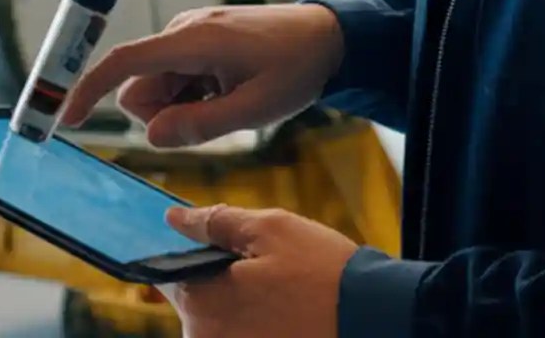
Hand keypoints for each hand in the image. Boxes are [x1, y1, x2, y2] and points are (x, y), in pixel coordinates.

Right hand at [61, 4, 343, 146]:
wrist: (327, 36)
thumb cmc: (295, 68)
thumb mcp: (255, 109)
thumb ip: (200, 125)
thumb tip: (151, 136)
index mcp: (193, 41)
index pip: (124, 63)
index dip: (89, 89)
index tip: (67, 118)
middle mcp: (182, 30)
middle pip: (140, 87)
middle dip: (163, 114)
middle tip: (216, 116)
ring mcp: (188, 33)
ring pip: (157, 86)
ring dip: (181, 106)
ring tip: (228, 101)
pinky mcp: (195, 39)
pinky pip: (174, 76)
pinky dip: (192, 94)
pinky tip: (227, 90)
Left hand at [165, 204, 358, 337]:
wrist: (379, 321)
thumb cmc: (326, 275)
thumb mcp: (273, 230)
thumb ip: (216, 222)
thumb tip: (175, 218)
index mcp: (203, 303)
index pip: (165, 274)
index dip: (184, 255)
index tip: (210, 250)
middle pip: (194, 301)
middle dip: (218, 281)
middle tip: (263, 270)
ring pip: (219, 323)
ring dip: (240, 306)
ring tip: (283, 294)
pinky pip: (242, 335)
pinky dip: (256, 324)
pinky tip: (288, 314)